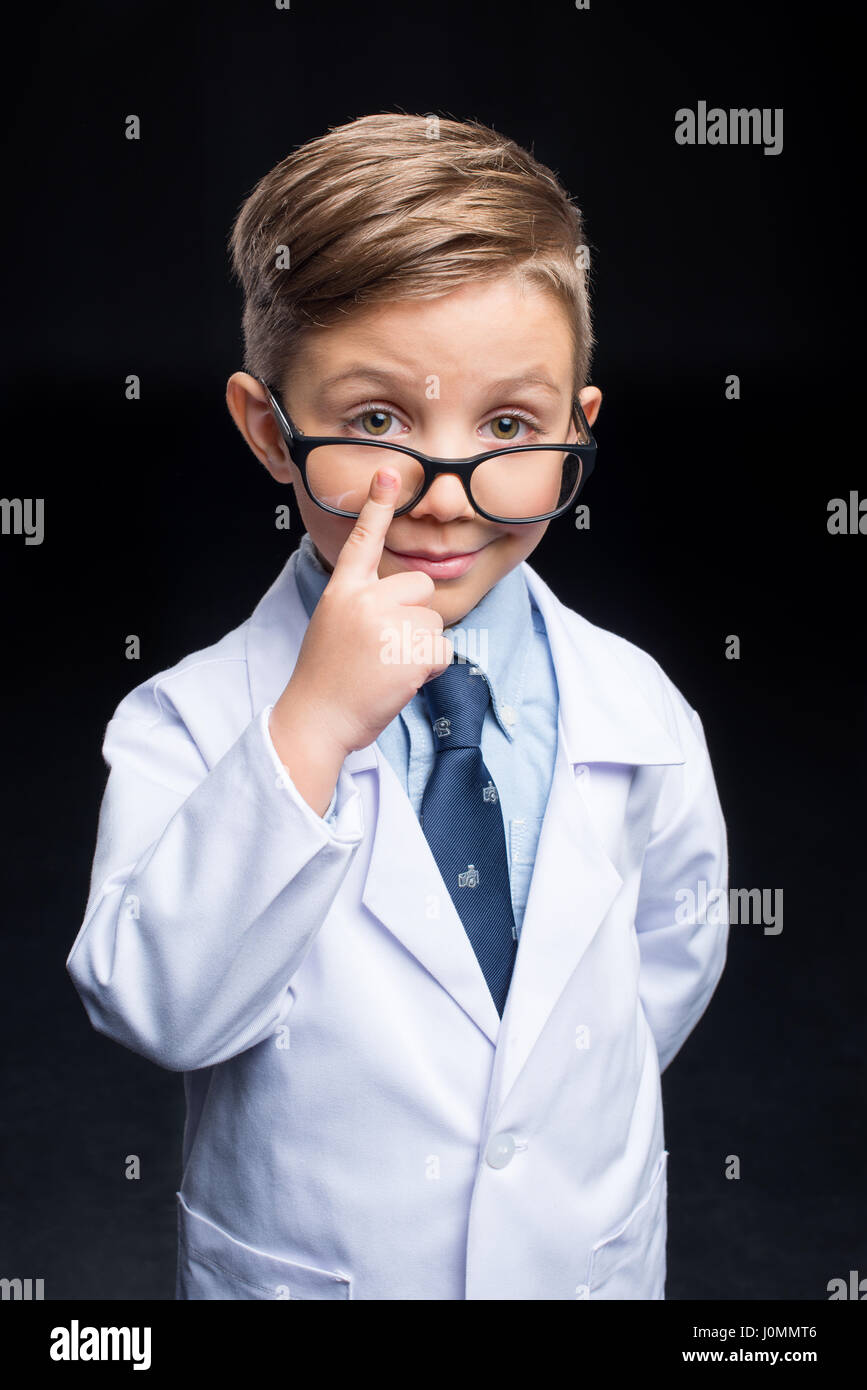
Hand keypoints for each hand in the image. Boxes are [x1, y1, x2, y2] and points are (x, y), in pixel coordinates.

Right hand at [273, 467, 452, 756]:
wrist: (317, 719)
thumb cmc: (327, 678)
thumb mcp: (335, 625)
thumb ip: (364, 604)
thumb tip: (406, 598)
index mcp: (344, 591)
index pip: (364, 540)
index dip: (378, 505)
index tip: (389, 472)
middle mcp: (365, 600)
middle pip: (420, 586)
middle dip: (415, 616)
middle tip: (384, 648)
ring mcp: (387, 625)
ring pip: (433, 621)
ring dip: (421, 648)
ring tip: (386, 668)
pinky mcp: (410, 652)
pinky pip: (442, 652)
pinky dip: (429, 671)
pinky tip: (399, 681)